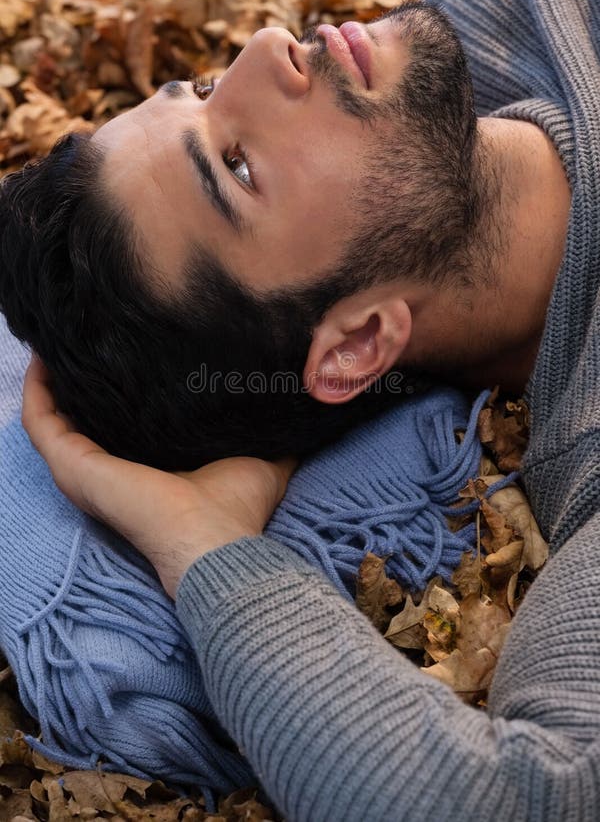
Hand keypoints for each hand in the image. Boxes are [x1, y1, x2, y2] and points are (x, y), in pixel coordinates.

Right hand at [21, 355, 295, 598]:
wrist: (214, 539)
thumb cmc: (235, 507)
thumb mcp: (262, 457)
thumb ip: (270, 432)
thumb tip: (293, 406)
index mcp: (144, 470)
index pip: (120, 425)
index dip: (116, 392)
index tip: (122, 353)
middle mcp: (108, 471)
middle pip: (80, 419)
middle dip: (79, 381)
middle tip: (84, 338)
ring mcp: (84, 471)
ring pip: (52, 419)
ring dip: (52, 380)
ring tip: (58, 340)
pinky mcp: (72, 465)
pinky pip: (41, 422)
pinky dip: (38, 389)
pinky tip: (43, 356)